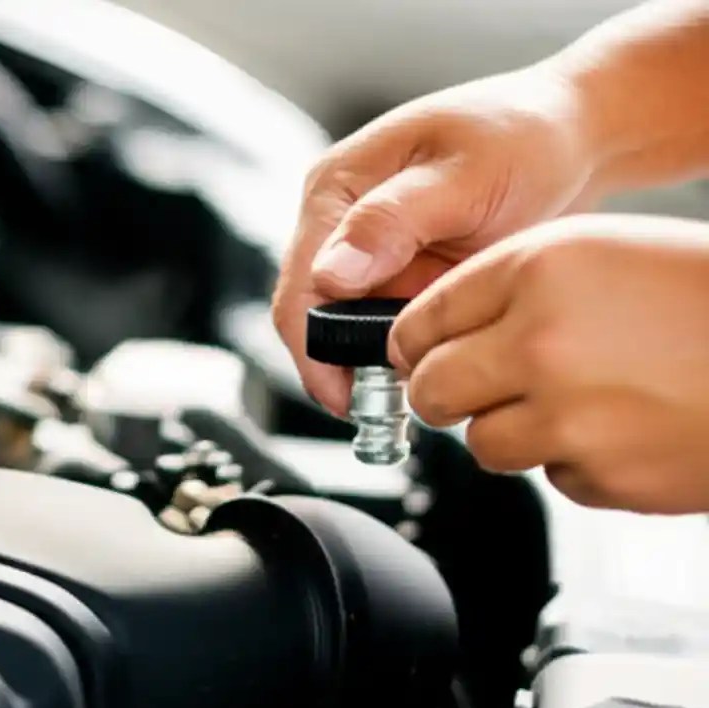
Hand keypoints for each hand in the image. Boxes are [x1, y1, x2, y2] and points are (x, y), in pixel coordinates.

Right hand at [272, 65, 599, 414]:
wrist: (574, 134)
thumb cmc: (524, 133)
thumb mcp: (464, 174)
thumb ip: (393, 220)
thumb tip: (332, 273)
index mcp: (336, 188)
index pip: (300, 285)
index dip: (315, 349)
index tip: (346, 396)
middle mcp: (342, 223)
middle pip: (316, 316)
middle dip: (344, 366)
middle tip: (388, 406)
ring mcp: (371, 253)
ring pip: (351, 330)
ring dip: (377, 363)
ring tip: (424, 389)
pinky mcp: (402, 274)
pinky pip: (388, 328)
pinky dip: (408, 354)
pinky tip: (440, 366)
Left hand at [388, 214, 708, 513]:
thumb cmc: (703, 296)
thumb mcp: (600, 252)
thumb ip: (509, 286)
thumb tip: (429, 333)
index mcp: (537, 271)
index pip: (419, 321)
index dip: (411, 343)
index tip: (414, 354)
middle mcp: (541, 343)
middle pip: (431, 392)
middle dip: (442, 394)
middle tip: (470, 389)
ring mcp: (569, 417)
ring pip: (484, 443)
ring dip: (513, 429)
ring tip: (576, 400)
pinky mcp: (604, 476)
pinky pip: (552, 477)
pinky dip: (575, 460)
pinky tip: (625, 425)